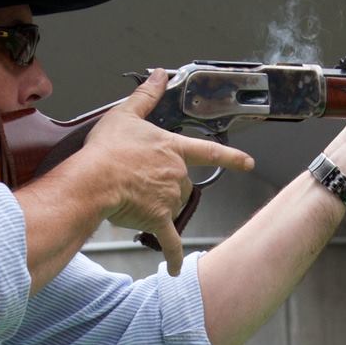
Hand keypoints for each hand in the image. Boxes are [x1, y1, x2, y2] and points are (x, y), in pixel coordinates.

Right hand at [70, 70, 253, 274]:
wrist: (96, 178)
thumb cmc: (108, 148)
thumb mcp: (126, 114)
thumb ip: (146, 96)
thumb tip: (159, 74)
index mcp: (174, 149)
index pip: (210, 151)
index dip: (231, 157)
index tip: (248, 163)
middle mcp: (178, 174)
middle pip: (183, 184)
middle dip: (165, 186)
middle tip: (136, 180)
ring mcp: (171, 198)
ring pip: (173, 207)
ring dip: (158, 207)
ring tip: (130, 198)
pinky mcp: (159, 220)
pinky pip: (170, 242)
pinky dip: (173, 257)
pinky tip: (175, 270)